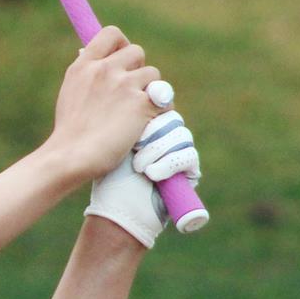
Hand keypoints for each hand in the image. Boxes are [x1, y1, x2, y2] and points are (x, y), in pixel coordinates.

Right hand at [42, 25, 168, 186]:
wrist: (72, 156)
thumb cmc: (70, 133)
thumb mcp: (71, 93)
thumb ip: (89, 76)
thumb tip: (104, 63)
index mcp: (84, 65)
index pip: (111, 34)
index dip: (122, 45)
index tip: (122, 61)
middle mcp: (105, 69)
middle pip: (137, 52)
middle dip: (137, 69)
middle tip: (131, 92)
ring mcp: (124, 85)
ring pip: (153, 74)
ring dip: (150, 90)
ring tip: (138, 112)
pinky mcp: (142, 103)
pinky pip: (164, 97)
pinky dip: (162, 109)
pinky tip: (151, 121)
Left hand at [83, 111, 202, 248]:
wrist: (117, 210)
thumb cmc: (110, 177)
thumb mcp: (115, 141)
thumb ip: (127, 115)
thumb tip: (142, 87)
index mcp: (147, 127)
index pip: (158, 106)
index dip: (149, 112)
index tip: (132, 127)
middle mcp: (165, 138)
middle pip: (171, 117)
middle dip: (151, 132)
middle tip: (134, 147)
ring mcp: (179, 153)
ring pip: (181, 135)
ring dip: (157, 150)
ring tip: (139, 166)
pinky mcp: (189, 172)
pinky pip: (188, 155)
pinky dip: (169, 164)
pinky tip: (152, 174)